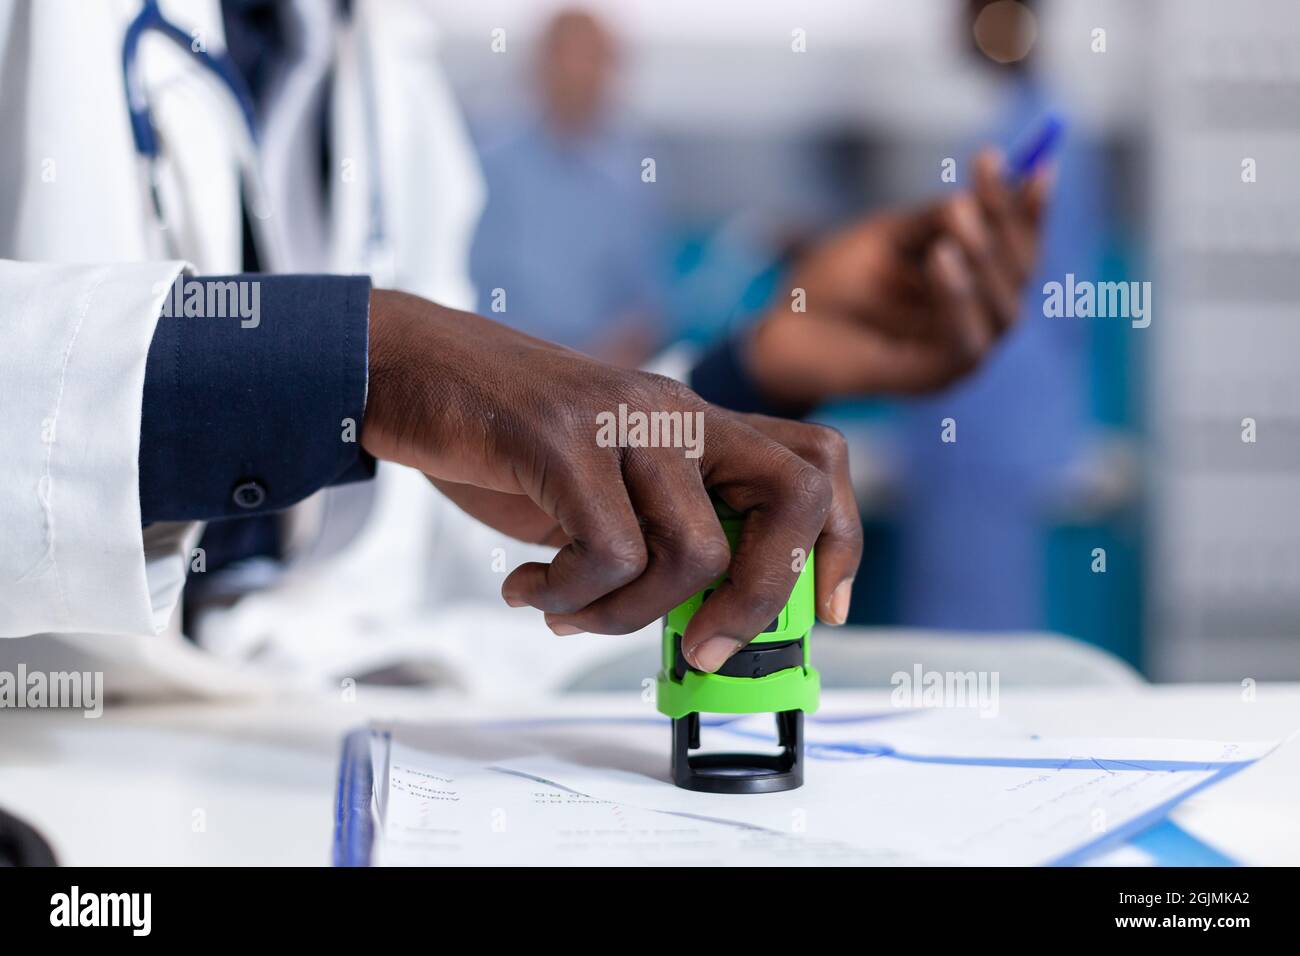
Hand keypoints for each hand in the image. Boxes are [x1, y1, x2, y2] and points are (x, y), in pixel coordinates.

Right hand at [362, 290, 862, 671]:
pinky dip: (568, 598)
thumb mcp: (600, 490)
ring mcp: (626, 418)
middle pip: (793, 498)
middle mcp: (677, 409)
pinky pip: (608, 554)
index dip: (840, 544)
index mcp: (696, 421)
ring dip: (627, 614)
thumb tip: (704, 630)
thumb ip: (655, 538)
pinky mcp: (563, 436)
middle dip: (763, 597)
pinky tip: (526, 588)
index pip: (817, 461)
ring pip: (693, 552)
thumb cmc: (505, 442)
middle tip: (701, 647)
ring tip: (567, 611)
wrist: (408, 368)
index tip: (822, 613)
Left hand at [745, 149, 1051, 407]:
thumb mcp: (887, 236)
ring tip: (958, 213)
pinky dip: (959, 299)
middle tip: (976, 186)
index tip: (1038, 163)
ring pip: (1003, 312)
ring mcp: (957, 354)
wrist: (780, 328)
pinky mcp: (932, 380)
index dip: (1032, 210)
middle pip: (1021, 277)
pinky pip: (965, 344)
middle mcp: (974, 320)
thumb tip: (973, 199)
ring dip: (986, 259)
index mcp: (971, 284)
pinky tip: (942, 258)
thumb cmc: (833, 282)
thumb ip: (932, 221)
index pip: (1018, 248)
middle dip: (1008, 225)